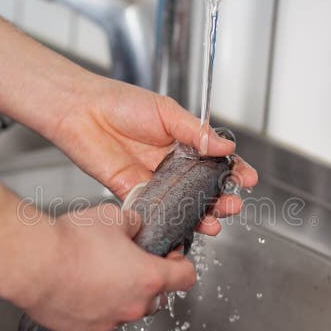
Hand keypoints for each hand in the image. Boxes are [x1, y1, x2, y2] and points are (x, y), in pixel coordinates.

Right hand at [11, 204, 196, 330]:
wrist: (32, 262)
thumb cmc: (71, 240)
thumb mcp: (113, 216)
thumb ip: (134, 223)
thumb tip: (136, 226)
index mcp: (149, 278)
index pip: (186, 277)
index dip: (180, 264)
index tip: (170, 257)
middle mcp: (133, 307)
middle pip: (155, 298)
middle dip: (146, 281)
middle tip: (127, 262)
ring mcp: (107, 324)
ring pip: (123, 311)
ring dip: (117, 296)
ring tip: (95, 274)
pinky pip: (94, 322)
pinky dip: (90, 310)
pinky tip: (76, 290)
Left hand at [44, 77, 258, 235]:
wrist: (82, 111)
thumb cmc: (120, 103)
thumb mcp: (166, 112)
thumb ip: (196, 132)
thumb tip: (226, 146)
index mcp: (181, 142)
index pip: (214, 160)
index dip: (233, 171)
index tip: (248, 178)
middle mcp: (169, 164)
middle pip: (202, 188)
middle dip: (221, 198)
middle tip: (233, 204)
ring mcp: (153, 181)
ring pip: (183, 204)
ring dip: (201, 215)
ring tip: (215, 222)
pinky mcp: (134, 194)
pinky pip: (156, 212)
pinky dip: (171, 222)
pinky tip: (184, 227)